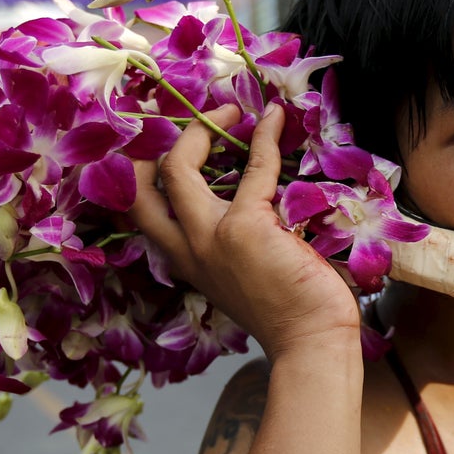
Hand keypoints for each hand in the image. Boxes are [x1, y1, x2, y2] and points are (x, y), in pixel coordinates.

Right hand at [128, 104, 360, 359]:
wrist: (310, 342)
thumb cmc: (287, 311)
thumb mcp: (240, 275)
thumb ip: (230, 242)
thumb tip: (248, 195)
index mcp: (185, 261)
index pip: (142, 210)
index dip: (145, 172)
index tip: (175, 143)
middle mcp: (188, 249)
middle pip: (143, 185)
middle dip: (161, 143)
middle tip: (197, 120)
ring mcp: (212, 237)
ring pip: (178, 169)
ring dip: (201, 130)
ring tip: (231, 112)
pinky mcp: (248, 227)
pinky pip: (254, 168)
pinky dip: (264, 138)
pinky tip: (274, 120)